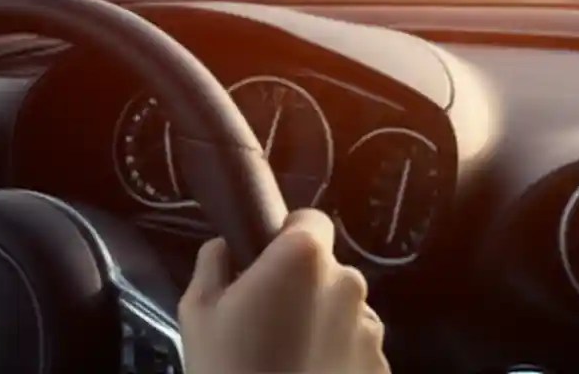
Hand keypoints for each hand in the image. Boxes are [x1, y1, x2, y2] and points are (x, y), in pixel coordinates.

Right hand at [179, 209, 390, 373]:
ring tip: (287, 358)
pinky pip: (355, 348)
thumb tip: (224, 249)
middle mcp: (348, 284)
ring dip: (322, 322)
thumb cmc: (227, 369)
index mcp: (304, 259)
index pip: (309, 220)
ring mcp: (370, 330)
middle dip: (302, 285)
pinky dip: (337, 357)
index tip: (265, 264)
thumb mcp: (197, 311)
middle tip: (267, 319)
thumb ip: (214, 264)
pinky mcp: (381, 368)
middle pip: (327, 269)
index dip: (286, 236)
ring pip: (342, 309)